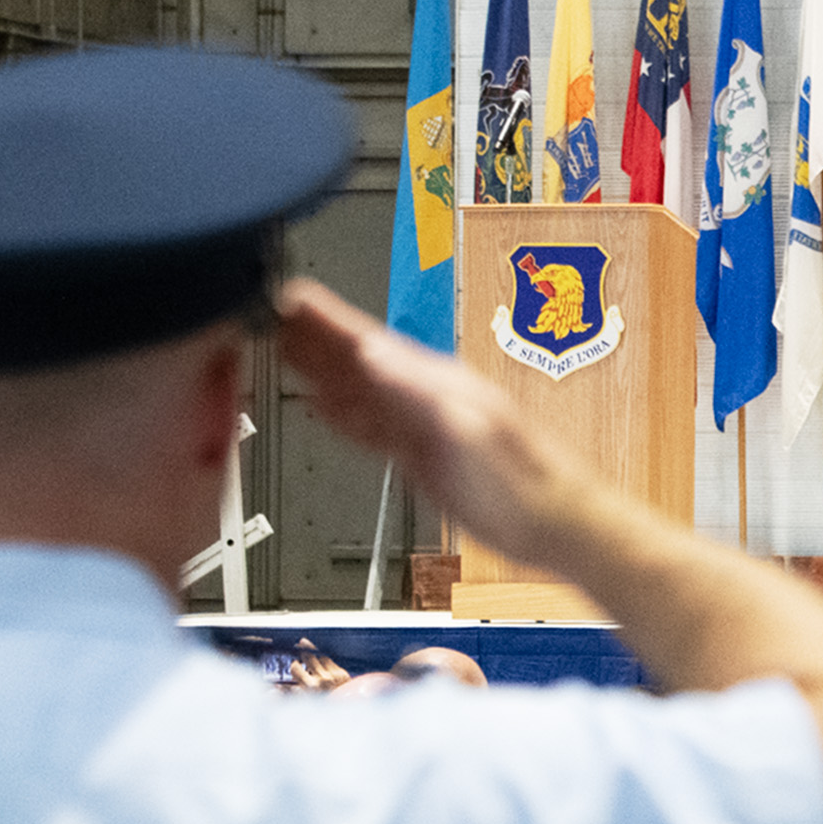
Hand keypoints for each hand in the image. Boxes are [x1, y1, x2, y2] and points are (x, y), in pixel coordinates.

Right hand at [275, 278, 594, 566]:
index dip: (326, 319)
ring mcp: (424, 426)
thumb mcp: (471, 430)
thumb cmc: (529, 483)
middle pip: (357, 358)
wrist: (560, 526)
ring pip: (359, 389)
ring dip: (319, 370)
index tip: (286, 297)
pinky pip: (372, 426)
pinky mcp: (423, 457)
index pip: (369, 340)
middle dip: (311, 337)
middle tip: (263, 314)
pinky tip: (322, 405)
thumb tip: (373, 354)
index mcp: (439, 383)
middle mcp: (429, 397)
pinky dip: (342, 414)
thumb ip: (419, 391)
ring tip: (279, 350)